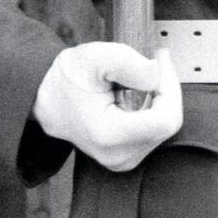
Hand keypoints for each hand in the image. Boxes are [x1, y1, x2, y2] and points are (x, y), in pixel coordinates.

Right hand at [32, 42, 182, 171]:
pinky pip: (155, 130)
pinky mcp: (127, 157)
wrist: (47, 99)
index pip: (165, 120)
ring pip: (164, 127)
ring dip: (160, 96)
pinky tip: (137, 92)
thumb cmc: (67, 79)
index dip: (170, 87)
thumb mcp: (94, 57)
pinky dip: (153, 106)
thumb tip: (156, 73)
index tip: (160, 62)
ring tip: (138, 76)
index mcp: (109, 135)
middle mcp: (118, 155)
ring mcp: (123, 160)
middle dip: (166, 88)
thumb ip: (128, 63)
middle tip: (154, 60)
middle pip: (167, 123)